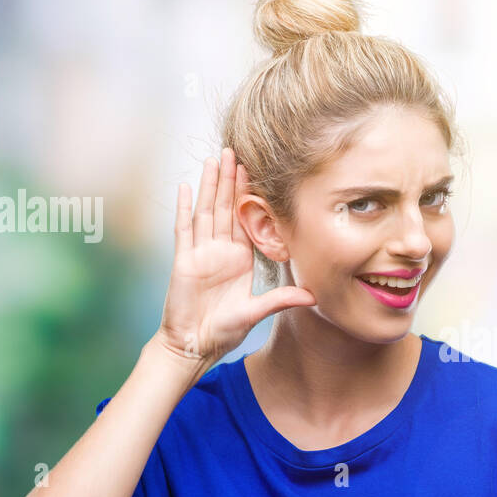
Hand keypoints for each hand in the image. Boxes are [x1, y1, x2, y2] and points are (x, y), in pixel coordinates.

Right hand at [154, 148, 314, 367]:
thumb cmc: (223, 331)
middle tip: (235, 149)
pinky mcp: (183, 261)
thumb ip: (282, 299)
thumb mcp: (257, 311)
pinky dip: (183, 208)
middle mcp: (220, 251)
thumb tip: (313, 296)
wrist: (193, 346)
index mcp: (239, 259)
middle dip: (230, 179)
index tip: (257, 170)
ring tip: (215, 158)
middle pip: (225, 207)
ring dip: (209, 185)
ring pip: (205, 211)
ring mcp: (200, 253)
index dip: (249, 195)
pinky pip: (183, 230)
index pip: (246, 220)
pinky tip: (185, 187)